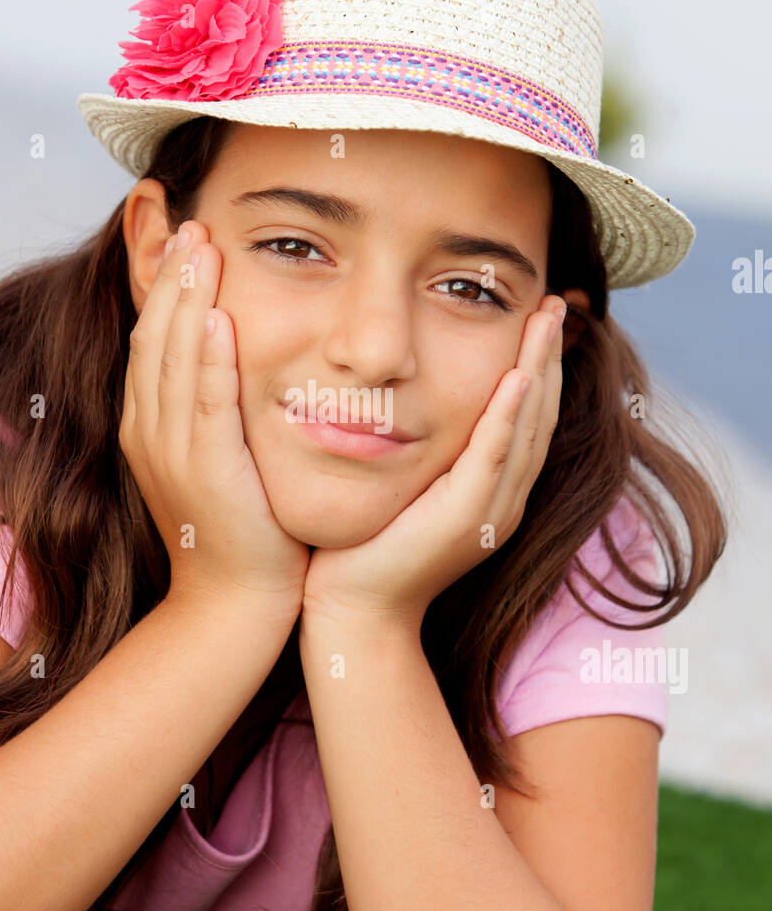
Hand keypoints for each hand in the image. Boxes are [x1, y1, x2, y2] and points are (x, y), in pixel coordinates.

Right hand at [120, 219, 309, 617]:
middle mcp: (149, 431)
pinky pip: (206, 402)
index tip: (188, 242)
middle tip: (193, 223)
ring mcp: (171, 450)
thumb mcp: (217, 456)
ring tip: (203, 247)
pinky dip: (210, 358)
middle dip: (174, 278)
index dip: (167, 289)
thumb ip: (215, 406)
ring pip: (174, 359)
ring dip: (189, 300)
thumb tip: (235, 354)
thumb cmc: (240, 528)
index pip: (153, 341)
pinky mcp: (204, 469)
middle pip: (156, 337)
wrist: (236, 600)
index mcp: (147, 425)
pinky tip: (221, 317)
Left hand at [301, 295, 566, 631]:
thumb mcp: (405, 485)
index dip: (539, 364)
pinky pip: (495, 454)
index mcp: (493, 491)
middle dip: (550, 354)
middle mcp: (505, 500)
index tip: (540, 315)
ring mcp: (491, 511)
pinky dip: (509, 413)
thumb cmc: (366, 547)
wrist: (354, 609)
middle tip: (556, 302)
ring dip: (539, 368)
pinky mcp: (466, 518)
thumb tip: (408, 396)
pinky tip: (517, 374)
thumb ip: (422, 447)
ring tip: (547, 318)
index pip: (528, 415)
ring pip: (528, 426)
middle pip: (540, 413)